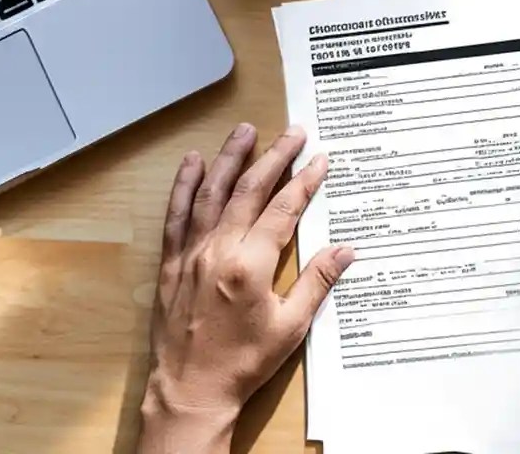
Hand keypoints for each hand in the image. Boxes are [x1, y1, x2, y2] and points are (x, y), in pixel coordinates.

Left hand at [138, 123, 353, 453]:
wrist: (191, 389)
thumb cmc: (244, 362)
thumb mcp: (292, 326)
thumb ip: (317, 282)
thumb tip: (347, 249)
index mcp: (251, 264)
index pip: (283, 209)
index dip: (304, 181)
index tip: (319, 159)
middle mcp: (218, 250)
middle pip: (250, 190)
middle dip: (274, 157)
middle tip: (293, 132)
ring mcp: (191, 253)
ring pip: (212, 193)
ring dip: (230, 158)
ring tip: (245, 131)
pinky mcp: (172, 262)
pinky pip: (177, 215)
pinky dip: (185, 186)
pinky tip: (194, 163)